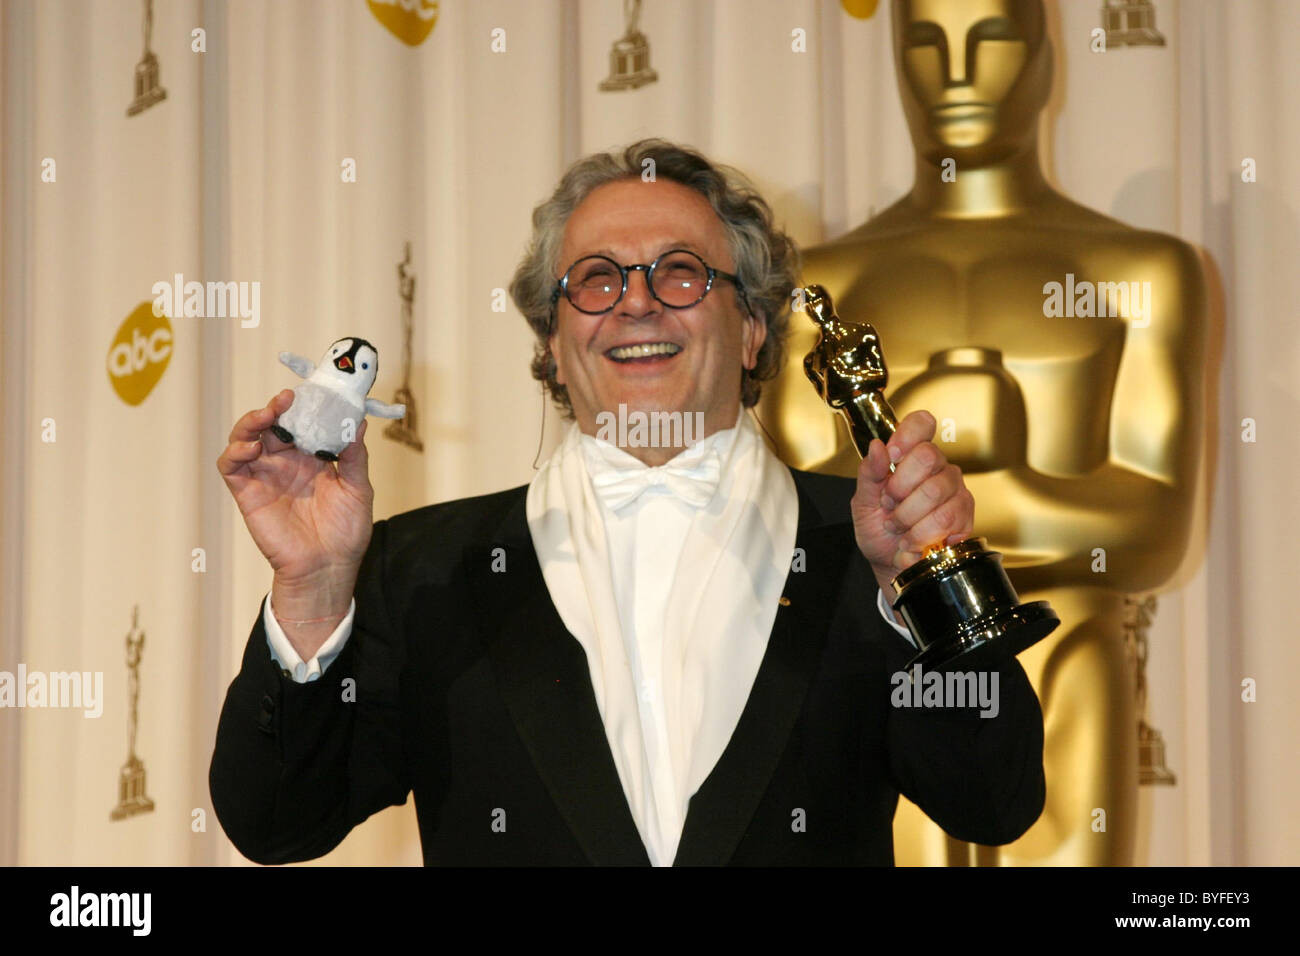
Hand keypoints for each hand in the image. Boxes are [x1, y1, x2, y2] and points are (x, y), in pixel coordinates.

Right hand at [216, 389, 373, 617]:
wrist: (328, 568)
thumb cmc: (346, 532)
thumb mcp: (359, 489)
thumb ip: (356, 457)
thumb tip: (358, 423)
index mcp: (313, 457)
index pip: (303, 421)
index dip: (305, 406)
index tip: (314, 393)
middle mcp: (287, 462)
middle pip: (272, 424)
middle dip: (277, 408)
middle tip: (288, 398)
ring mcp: (266, 476)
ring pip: (247, 437)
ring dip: (252, 421)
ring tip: (267, 415)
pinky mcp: (248, 493)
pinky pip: (231, 466)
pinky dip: (235, 451)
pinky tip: (251, 447)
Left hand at [851, 410, 974, 581]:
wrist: (891, 563)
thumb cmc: (878, 530)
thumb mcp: (864, 501)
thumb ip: (869, 473)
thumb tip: (877, 446)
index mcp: (911, 456)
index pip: (922, 423)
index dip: (907, 435)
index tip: (892, 455)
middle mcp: (938, 467)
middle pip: (926, 456)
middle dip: (899, 488)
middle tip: (889, 504)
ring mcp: (955, 489)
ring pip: (934, 491)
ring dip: (907, 516)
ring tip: (899, 527)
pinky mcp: (965, 514)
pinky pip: (946, 518)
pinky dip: (921, 534)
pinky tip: (914, 539)